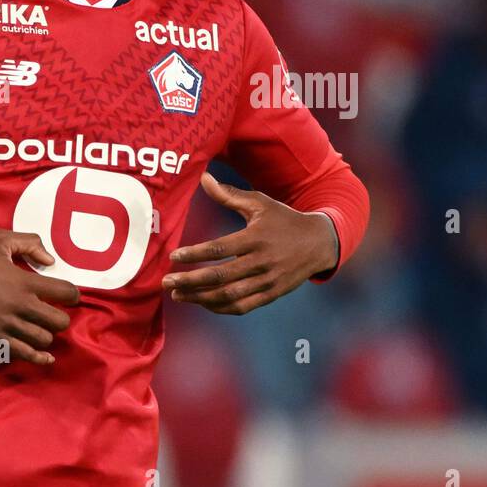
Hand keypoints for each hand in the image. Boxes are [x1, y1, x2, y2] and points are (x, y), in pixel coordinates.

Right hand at [0, 230, 79, 365]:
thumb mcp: (0, 240)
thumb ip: (30, 243)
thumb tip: (50, 260)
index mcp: (26, 282)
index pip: (67, 293)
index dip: (73, 294)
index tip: (68, 295)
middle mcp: (21, 306)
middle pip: (60, 321)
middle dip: (61, 317)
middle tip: (53, 313)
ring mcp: (9, 326)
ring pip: (45, 340)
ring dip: (47, 334)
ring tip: (41, 328)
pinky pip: (25, 355)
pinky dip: (39, 357)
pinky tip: (45, 356)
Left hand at [162, 172, 338, 314]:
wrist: (319, 243)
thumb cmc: (284, 219)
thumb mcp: (260, 203)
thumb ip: (229, 195)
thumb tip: (204, 178)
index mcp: (256, 237)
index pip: (219, 249)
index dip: (194, 254)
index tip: (173, 257)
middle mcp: (262, 261)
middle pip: (220, 276)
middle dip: (190, 281)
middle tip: (167, 282)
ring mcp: (268, 281)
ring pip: (229, 296)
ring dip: (200, 298)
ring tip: (178, 295)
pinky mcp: (272, 294)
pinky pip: (242, 306)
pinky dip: (220, 307)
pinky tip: (203, 302)